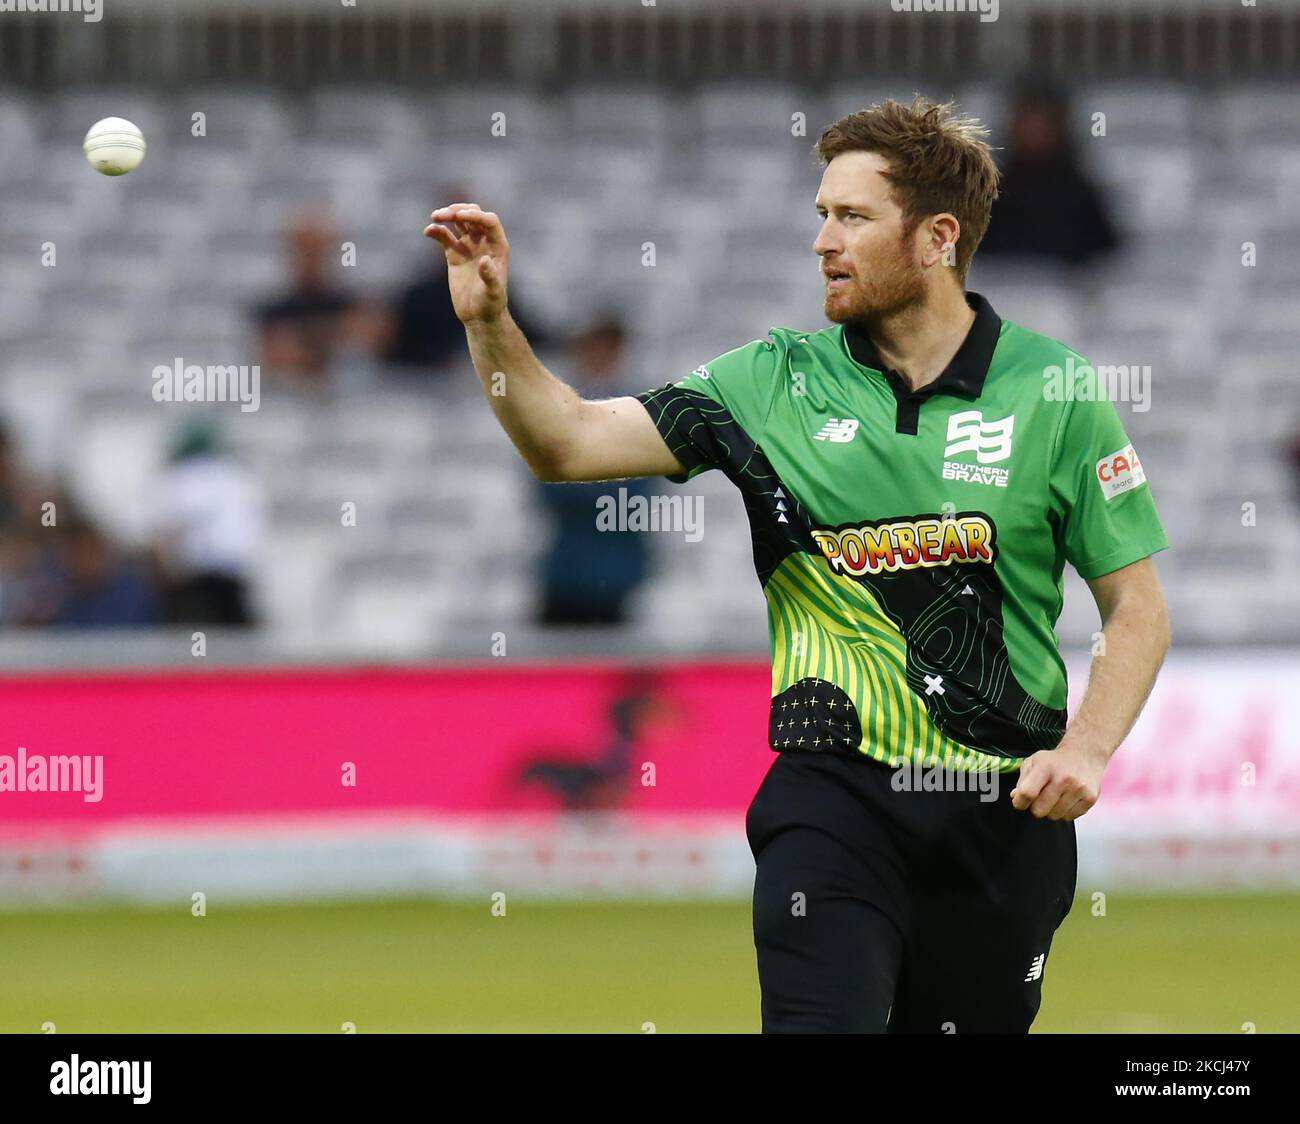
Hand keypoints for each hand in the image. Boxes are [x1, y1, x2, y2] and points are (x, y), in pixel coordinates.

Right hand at [424, 202, 509, 324]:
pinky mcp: (454, 254)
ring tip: (434, 217)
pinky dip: (436, 231)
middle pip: (473, 216)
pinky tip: (428, 231)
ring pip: (458, 222)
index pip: (489, 221)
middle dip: (459, 212)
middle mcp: (484, 242)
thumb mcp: (492, 292)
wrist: (478, 316)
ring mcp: (469, 247)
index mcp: (498, 246)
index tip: (459, 216)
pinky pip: (445, 237)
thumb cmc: (490, 305)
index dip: (475, 216)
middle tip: (443, 215)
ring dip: (447, 215)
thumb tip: (484, 260)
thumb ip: (490, 276)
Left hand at [1009, 740, 1108, 820]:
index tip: (1020, 802)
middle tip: (1040, 798)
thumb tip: (1016, 797)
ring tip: (1055, 796)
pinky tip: (1066, 798)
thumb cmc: (1055, 760)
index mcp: (1045, 767)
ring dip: (1051, 810)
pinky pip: (1069, 817)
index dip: (1019, 802)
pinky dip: (1065, 812)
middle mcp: (1063, 778)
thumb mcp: (1034, 762)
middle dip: (1036, 807)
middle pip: (1040, 810)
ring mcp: (1079, 789)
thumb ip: (1022, 781)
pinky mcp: (1090, 798)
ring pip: (1055, 816)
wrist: (1084, 754)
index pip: (1027, 793)